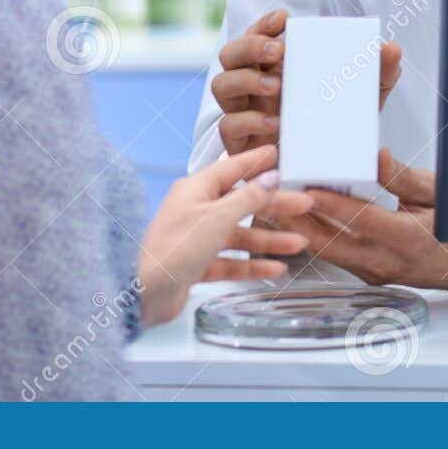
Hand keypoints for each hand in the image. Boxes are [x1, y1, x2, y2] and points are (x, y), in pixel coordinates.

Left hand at [136, 146, 316, 326]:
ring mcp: (196, 237)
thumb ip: (248, 198)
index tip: (280, 157)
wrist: (145, 291)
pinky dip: (252, 264)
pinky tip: (273, 269)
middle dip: (273, 206)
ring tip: (297, 243)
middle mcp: (196, 210)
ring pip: (239, 234)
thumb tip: (269, 178)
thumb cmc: (173, 249)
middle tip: (302, 203)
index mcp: (196, 189)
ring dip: (268, 240)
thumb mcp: (217, 218)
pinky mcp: (197, 263)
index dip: (258, 162)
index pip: (233, 168)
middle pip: (242, 203)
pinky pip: (231, 260)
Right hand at [210, 9, 402, 154]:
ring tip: (278, 86)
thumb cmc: (338, 125)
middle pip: (230, 54)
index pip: (257, 35)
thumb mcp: (364, 98)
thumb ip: (379, 72)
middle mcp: (251, 85)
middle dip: (250, 46)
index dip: (263, 24)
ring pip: (221, 85)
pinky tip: (276, 123)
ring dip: (246, 80)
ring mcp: (242, 112)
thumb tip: (390, 47)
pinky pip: (229, 127)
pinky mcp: (240, 144)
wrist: (327, 174)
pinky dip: (249, 121)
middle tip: (280, 51)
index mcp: (273, 67)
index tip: (285, 18)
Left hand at [278, 149, 447, 293]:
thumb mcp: (438, 194)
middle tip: (272, 195)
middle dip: (298, 220)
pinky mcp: (368, 274)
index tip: (305, 187)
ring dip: (301, 228)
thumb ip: (403, 178)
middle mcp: (388, 262)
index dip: (332, 204)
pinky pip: (335, 255)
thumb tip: (376, 157)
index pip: (363, 220)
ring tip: (273, 203)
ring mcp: (376, 273)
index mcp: (410, 239)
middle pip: (332, 243)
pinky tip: (298, 217)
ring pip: (328, 252)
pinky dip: (315, 235)